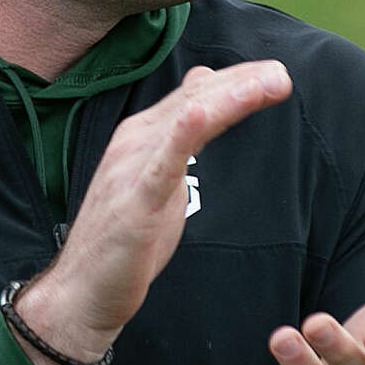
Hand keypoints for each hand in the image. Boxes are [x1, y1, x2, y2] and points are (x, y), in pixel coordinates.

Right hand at [12, 62, 291, 364]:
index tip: (275, 74)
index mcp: (145, 135)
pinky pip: (162, 163)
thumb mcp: (160, 182)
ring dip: (229, 98)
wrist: (81, 290)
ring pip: (186, 120)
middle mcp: (136, 140)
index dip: (236, 80)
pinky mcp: (135, 201)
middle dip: (241, 83)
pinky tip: (200, 114)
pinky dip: (182, 134)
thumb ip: (180, 145)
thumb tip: (203, 105)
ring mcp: (133, 167)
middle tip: (283, 74)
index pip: (196, 93)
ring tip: (268, 84)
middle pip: (196, 98)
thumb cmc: (125, 239)